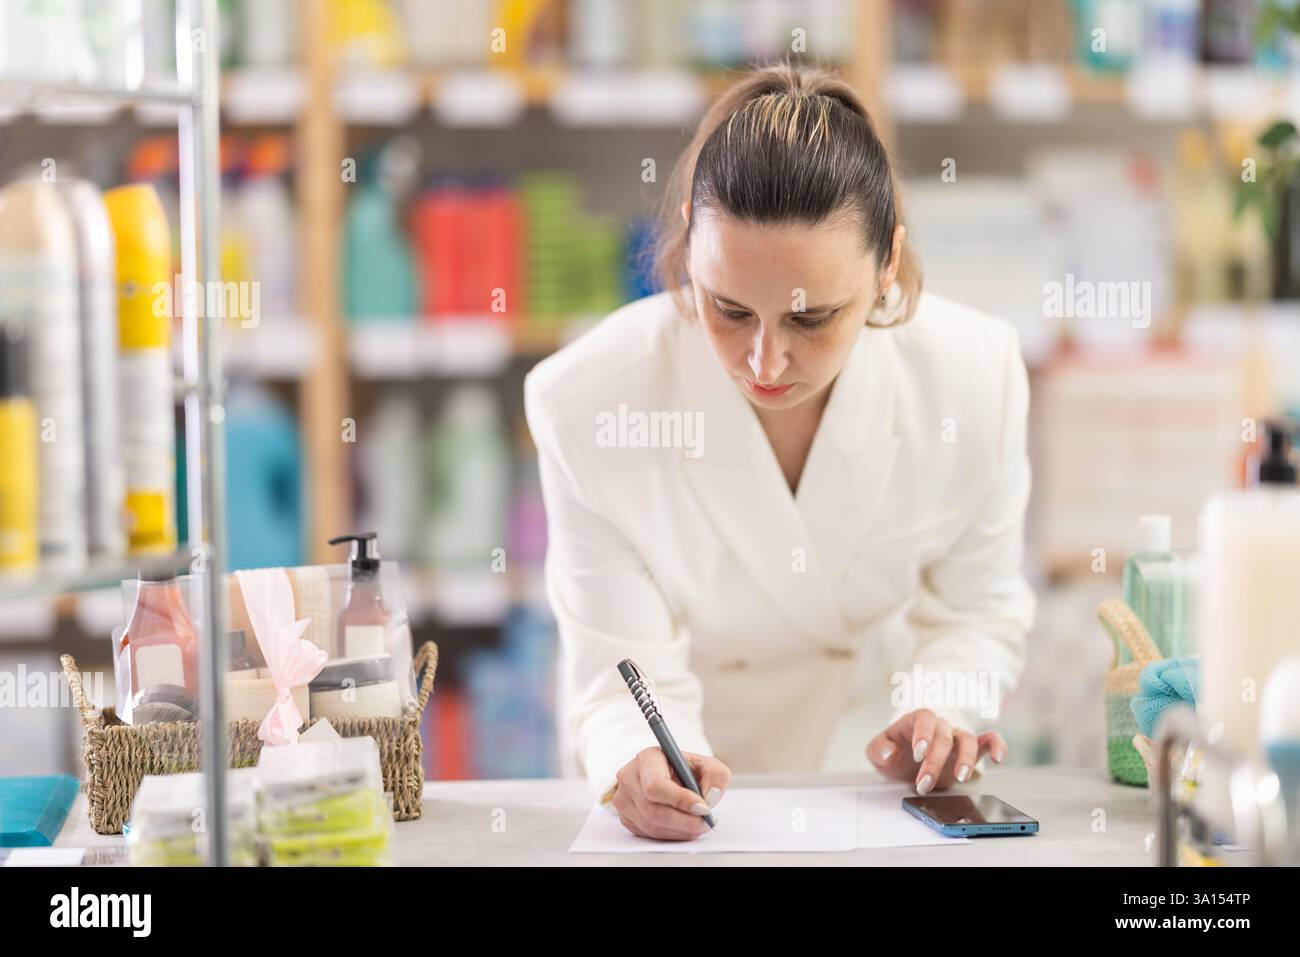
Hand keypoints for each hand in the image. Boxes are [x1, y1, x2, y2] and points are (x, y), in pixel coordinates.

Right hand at [609, 747, 730, 840]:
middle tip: (705, 823)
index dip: (680, 800)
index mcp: (648, 758)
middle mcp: (629, 776)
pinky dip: (670, 835)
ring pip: (651, 825)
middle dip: (684, 821)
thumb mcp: (705, 765)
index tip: (703, 808)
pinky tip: (682, 827)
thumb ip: (716, 776)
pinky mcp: (625, 817)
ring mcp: (623, 798)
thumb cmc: (684, 770)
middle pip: (653, 810)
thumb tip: (710, 797)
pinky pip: (647, 834)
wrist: (666, 776)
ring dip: (679, 831)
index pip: (656, 785)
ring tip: (697, 825)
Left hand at [866, 708, 1005, 795]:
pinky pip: (989, 740)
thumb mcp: (878, 751)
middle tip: (923, 784)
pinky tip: (998, 758)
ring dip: (966, 758)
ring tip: (960, 778)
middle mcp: (940, 726)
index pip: (924, 718)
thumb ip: (878, 750)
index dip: (923, 734)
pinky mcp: (972, 749)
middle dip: (935, 762)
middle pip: (943, 736)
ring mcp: (957, 736)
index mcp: (915, 721)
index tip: (917, 754)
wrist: (908, 757)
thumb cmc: (895, 751)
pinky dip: (997, 745)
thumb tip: (890, 754)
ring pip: (968, 739)